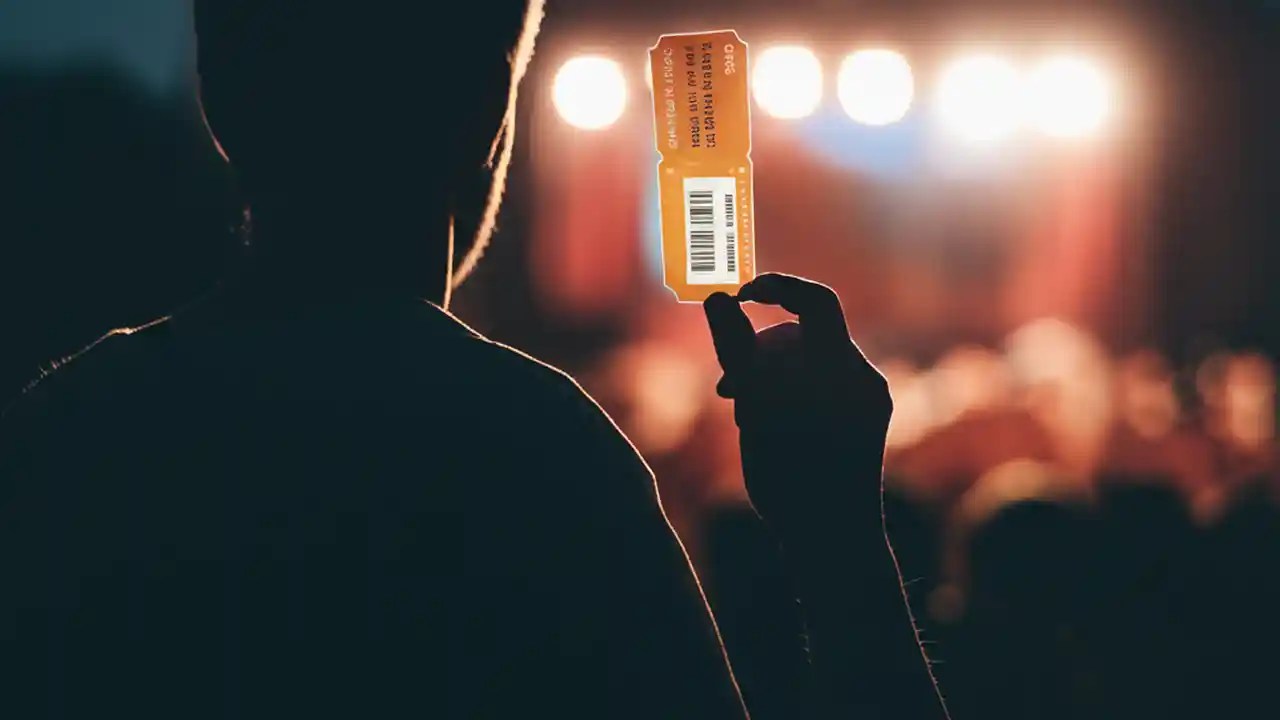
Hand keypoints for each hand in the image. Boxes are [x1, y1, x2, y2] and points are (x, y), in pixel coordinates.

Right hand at [704, 273, 891, 543]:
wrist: (834, 541)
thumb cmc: (791, 475)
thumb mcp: (751, 405)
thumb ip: (735, 345)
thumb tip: (716, 296)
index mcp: (840, 368)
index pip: (814, 300)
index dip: (776, 287)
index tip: (740, 297)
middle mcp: (863, 378)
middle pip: (805, 339)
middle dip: (760, 354)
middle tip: (726, 389)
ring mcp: (869, 403)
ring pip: (809, 368)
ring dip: (770, 380)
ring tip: (744, 418)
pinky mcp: (866, 425)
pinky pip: (823, 392)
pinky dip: (791, 399)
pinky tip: (769, 431)